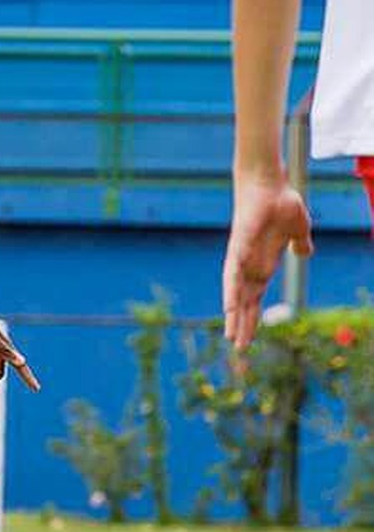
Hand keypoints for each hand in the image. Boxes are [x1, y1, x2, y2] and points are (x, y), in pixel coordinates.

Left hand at [224, 174, 312, 349]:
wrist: (269, 184)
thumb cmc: (281, 204)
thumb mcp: (298, 230)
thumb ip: (299, 244)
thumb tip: (304, 253)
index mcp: (262, 264)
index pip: (254, 298)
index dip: (252, 317)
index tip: (248, 337)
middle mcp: (248, 265)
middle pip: (244, 301)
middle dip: (242, 323)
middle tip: (238, 347)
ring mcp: (241, 256)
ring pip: (235, 293)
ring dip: (235, 314)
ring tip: (232, 336)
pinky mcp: (239, 246)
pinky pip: (233, 272)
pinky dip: (230, 290)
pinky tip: (228, 306)